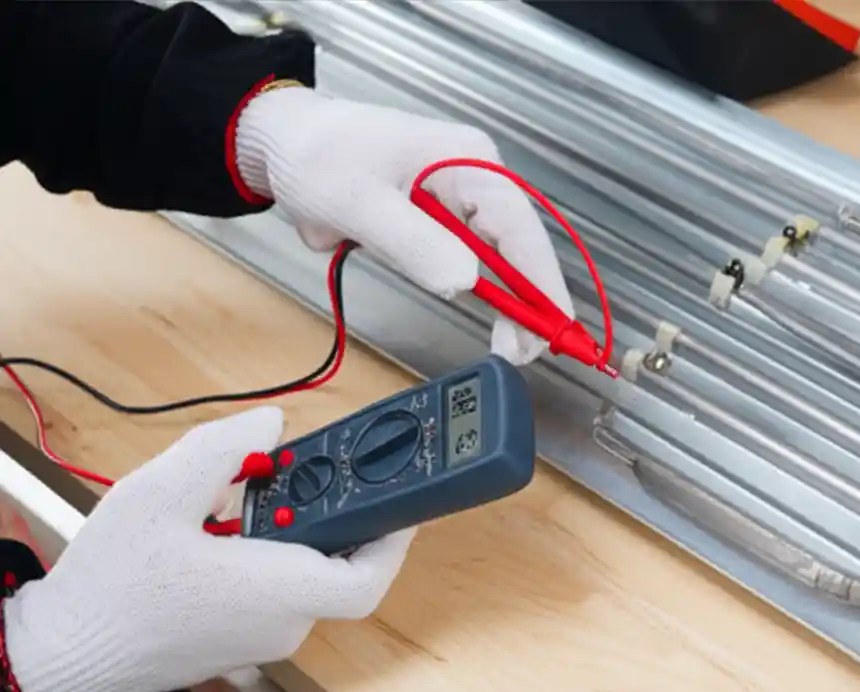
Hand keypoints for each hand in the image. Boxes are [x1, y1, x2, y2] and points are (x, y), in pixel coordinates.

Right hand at [3, 408, 412, 691]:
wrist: (64, 650)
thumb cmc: (110, 587)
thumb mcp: (159, 493)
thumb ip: (222, 449)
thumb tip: (271, 426)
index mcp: (276, 591)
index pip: (368, 576)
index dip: (393, 536)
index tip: (397, 496)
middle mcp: (280, 623)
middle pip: (337, 563)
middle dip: (326, 509)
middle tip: (293, 473)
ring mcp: (261, 638)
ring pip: (303, 574)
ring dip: (289, 528)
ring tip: (244, 494)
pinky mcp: (240, 639)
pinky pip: (276, 590)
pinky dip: (267, 553)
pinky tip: (224, 526)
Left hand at [234, 86, 573, 365]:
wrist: (281, 144)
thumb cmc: (317, 155)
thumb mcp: (361, 202)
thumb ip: (414, 243)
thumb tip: (464, 281)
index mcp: (468, 161)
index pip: (520, 228)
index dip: (542, 282)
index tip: (552, 328)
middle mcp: (474, 178)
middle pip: (519, 247)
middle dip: (527, 301)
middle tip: (522, 352)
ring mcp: (458, 201)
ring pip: (497, 260)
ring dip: (504, 302)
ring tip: (508, 345)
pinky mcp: (438, 221)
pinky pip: (468, 261)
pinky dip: (476, 292)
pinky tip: (492, 321)